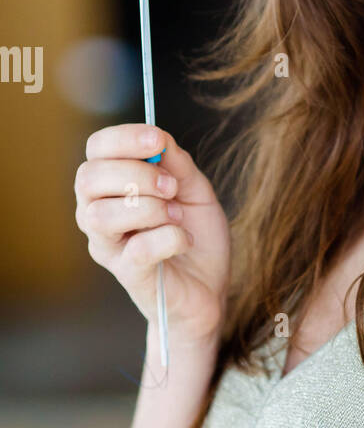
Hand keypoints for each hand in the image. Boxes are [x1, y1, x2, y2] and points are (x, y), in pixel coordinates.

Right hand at [74, 123, 230, 345]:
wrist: (209, 289)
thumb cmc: (195, 235)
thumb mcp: (195, 191)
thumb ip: (177, 165)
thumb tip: (160, 138)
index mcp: (111, 185)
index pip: (97, 149)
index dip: (123, 139)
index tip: (156, 140)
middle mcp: (97, 212)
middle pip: (89, 178)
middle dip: (136, 173)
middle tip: (171, 187)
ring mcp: (108, 246)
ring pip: (102, 215)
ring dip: (149, 207)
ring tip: (177, 215)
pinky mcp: (128, 274)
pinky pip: (138, 248)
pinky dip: (169, 237)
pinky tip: (185, 239)